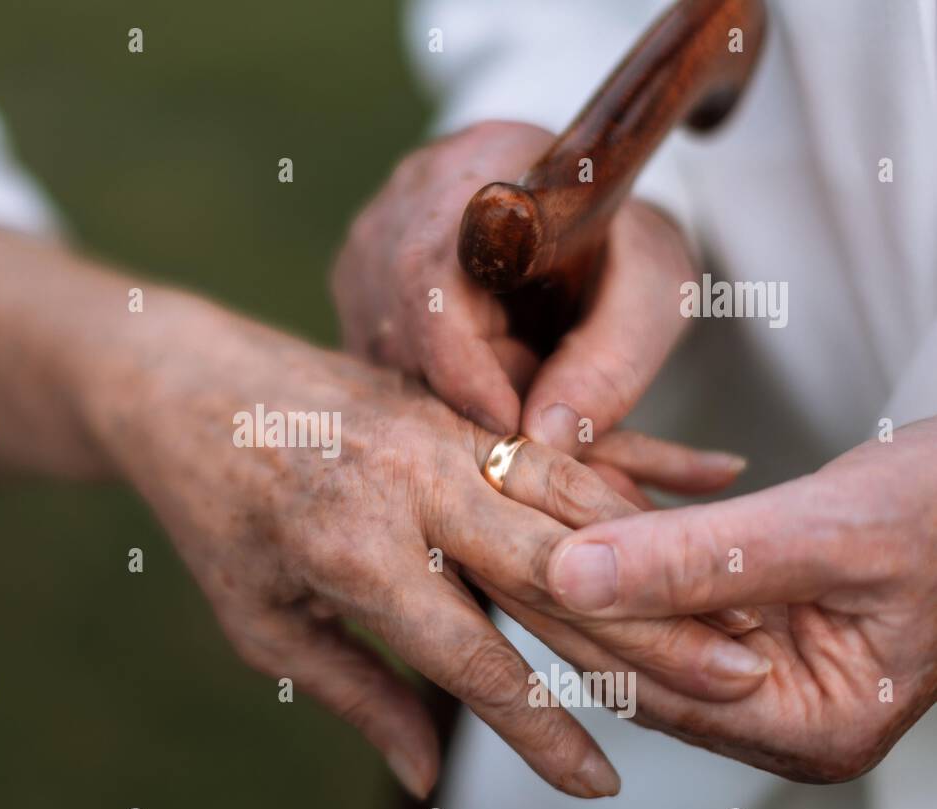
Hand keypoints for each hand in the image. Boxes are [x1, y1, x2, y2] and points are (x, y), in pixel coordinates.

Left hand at [0, 229, 765, 798]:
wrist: (183, 381)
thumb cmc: (213, 513)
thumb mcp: (260, 622)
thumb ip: (352, 693)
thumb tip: (424, 773)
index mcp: (355, 552)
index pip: (474, 658)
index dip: (543, 729)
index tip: (599, 782)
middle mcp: (413, 484)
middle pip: (560, 572)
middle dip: (654, 636)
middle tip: (739, 683)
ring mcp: (442, 430)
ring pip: (577, 500)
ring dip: (663, 556)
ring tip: (735, 606)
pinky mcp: (456, 400)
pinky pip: (560, 440)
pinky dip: (639, 460)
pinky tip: (713, 474)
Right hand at [331, 120, 695, 454]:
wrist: (579, 206)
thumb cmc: (620, 248)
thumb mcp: (652, 294)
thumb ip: (610, 364)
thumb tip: (542, 438)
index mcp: (482, 175)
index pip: (433, 283)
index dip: (464, 368)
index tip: (514, 425)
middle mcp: (402, 202)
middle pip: (407, 336)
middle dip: (473, 392)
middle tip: (542, 391)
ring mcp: (365, 243)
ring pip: (385, 359)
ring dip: (452, 392)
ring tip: (519, 361)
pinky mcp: (351, 283)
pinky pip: (374, 364)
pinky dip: (430, 385)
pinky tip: (481, 361)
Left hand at [529, 419, 936, 780]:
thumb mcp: (825, 533)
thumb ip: (699, 559)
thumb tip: (575, 574)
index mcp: (809, 724)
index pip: (652, 679)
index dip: (573, 616)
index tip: (506, 555)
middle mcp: (782, 710)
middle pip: (639, 653)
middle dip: (564, 583)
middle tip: (489, 524)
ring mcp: (771, 665)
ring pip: (649, 614)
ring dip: (588, 552)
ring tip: (516, 500)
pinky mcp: (762, 617)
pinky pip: (676, 583)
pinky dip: (632, 537)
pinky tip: (581, 493)